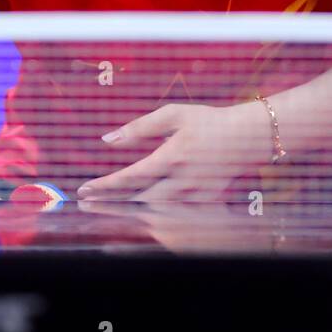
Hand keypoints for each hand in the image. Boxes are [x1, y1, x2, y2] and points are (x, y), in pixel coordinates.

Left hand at [77, 100, 274, 201]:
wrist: (247, 137)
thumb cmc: (208, 121)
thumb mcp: (174, 114)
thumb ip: (140, 127)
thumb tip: (108, 139)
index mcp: (172, 156)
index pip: (130, 176)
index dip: (105, 185)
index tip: (84, 188)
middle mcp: (181, 180)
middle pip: (137, 199)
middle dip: (109, 202)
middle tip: (85, 202)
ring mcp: (193, 194)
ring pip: (153, 211)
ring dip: (126, 210)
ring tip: (102, 207)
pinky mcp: (203, 202)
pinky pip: (172, 215)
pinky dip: (151, 216)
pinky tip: (135, 214)